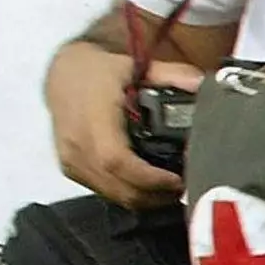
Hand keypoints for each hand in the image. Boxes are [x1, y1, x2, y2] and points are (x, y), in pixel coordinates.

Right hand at [48, 44, 202, 207]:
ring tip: (172, 189)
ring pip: (114, 195)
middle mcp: (78, 143)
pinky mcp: (71, 169)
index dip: (150, 178)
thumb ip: (170, 75)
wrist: (62, 74)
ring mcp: (72, 159)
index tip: (178, 180)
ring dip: (146, 198)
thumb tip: (201, 83)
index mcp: (92, 118)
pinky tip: (151, 186)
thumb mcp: (133, 66)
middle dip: (157, 195)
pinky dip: (130, 193)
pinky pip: (104, 192)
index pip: (117, 160)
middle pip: (119, 187)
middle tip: (186, 187)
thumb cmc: (97, 71)